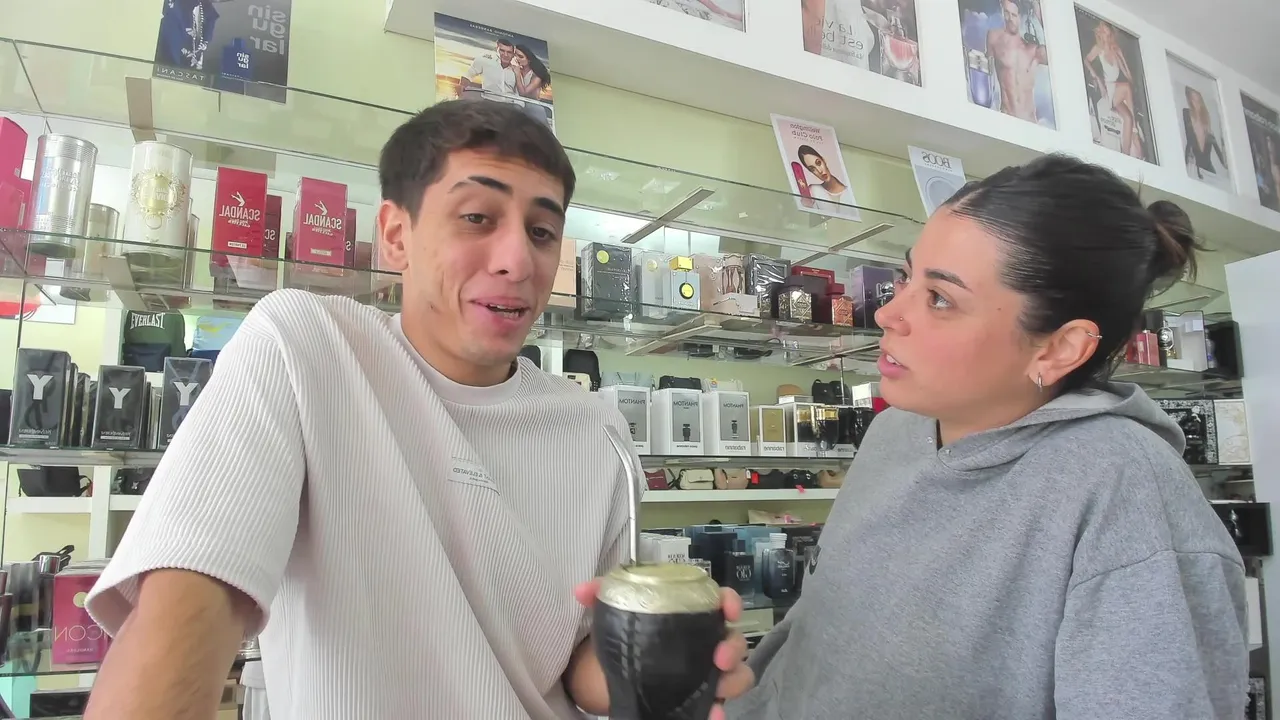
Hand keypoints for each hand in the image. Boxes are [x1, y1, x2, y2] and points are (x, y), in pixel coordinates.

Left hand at [574, 580, 754, 718]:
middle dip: (733, 647)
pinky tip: (712, 715)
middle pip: (735, 640)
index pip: (722, 601)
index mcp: (692, 614)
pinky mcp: (700, 698)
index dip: (731, 602)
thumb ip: (601, 597)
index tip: (728, 609)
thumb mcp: (613, 614)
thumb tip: (581, 590)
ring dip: (733, 681)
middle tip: (719, 657)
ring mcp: (707, 672)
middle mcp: (707, 642)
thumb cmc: (628, 636)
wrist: (614, 674)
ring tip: (718, 690)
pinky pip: (718, 706)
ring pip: (738, 675)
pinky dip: (717, 712)